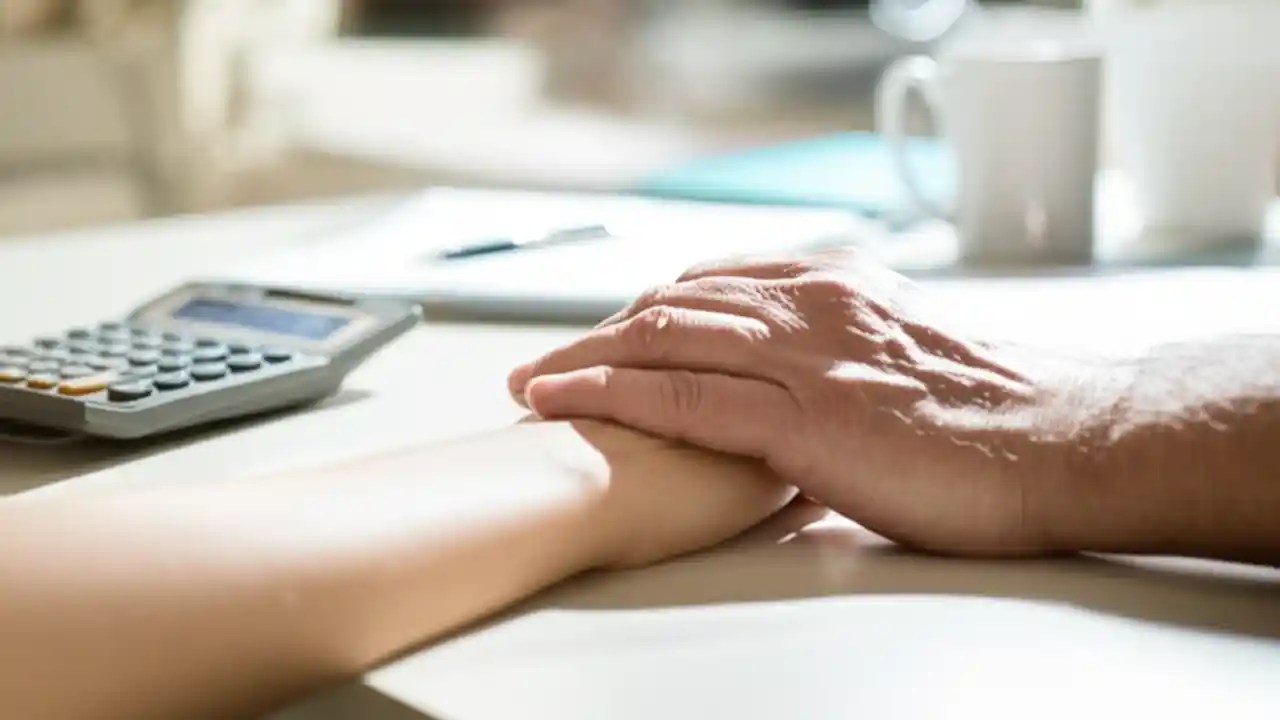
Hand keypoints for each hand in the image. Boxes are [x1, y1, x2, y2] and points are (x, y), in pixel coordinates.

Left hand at [509, 250, 1104, 556]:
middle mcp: (810, 305)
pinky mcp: (801, 415)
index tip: (605, 337)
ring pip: (661, 340)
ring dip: (585, 359)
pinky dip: (609, 394)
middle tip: (548, 363)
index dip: (645, 312)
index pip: (712, 285)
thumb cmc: (995, 418)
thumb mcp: (907, 359)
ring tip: (532, 383)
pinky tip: (565, 400)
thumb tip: (801, 397)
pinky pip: (678, 395)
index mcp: (835, 288)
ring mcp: (802, 356)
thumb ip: (845, 359)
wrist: (1061, 444)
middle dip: (599, 333)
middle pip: (672, 305)